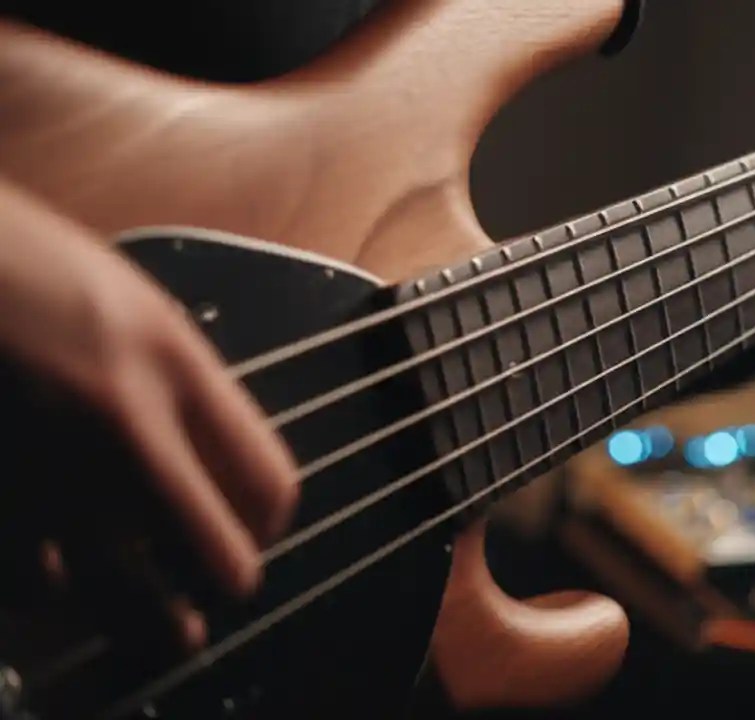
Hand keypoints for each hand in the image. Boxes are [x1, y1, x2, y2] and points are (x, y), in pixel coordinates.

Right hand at [0, 177, 296, 648]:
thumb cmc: (9, 265)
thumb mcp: (124, 302)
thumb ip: (175, 384)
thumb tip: (207, 462)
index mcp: (170, 362)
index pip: (268, 484)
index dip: (265, 523)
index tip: (251, 528)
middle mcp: (122, 426)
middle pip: (220, 563)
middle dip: (213, 580)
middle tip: (196, 581)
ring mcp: (46, 475)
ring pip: (125, 603)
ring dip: (133, 610)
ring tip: (135, 613)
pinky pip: (31, 589)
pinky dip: (39, 585)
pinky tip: (43, 567)